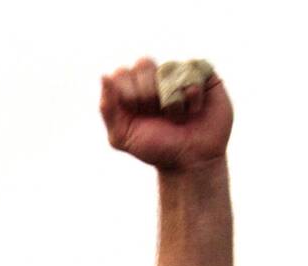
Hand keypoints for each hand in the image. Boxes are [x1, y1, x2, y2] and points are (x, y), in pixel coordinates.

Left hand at [100, 58, 231, 171]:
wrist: (191, 160)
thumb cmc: (156, 148)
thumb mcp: (122, 136)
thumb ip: (108, 108)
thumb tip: (104, 76)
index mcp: (131, 88)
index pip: (121, 73)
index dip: (129, 94)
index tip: (138, 114)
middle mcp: (154, 76)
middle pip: (143, 64)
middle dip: (148, 95)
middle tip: (158, 115)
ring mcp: (178, 73)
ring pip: (168, 69)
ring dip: (172, 100)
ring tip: (178, 116)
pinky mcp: (203, 74)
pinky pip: (194, 71)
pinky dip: (192, 96)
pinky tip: (194, 110)